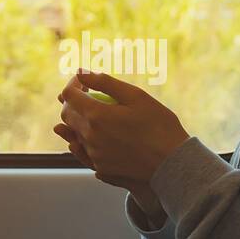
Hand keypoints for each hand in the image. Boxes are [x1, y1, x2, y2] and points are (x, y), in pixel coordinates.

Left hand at [53, 70, 189, 194]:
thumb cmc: (159, 125)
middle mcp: (90, 137)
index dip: (72, 84)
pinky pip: (84, 151)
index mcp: (96, 116)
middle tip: (87, 94)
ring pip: (74, 133)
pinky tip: (95, 134)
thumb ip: (105, 82)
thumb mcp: (136, 96)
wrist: (172, 163)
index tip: (83, 81)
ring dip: (79, 119)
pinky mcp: (101, 167)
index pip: (69, 95)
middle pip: (67, 115)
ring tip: (94, 112)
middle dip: (72, 101)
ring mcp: (94, 154)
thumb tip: (80, 72)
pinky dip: (84, 138)